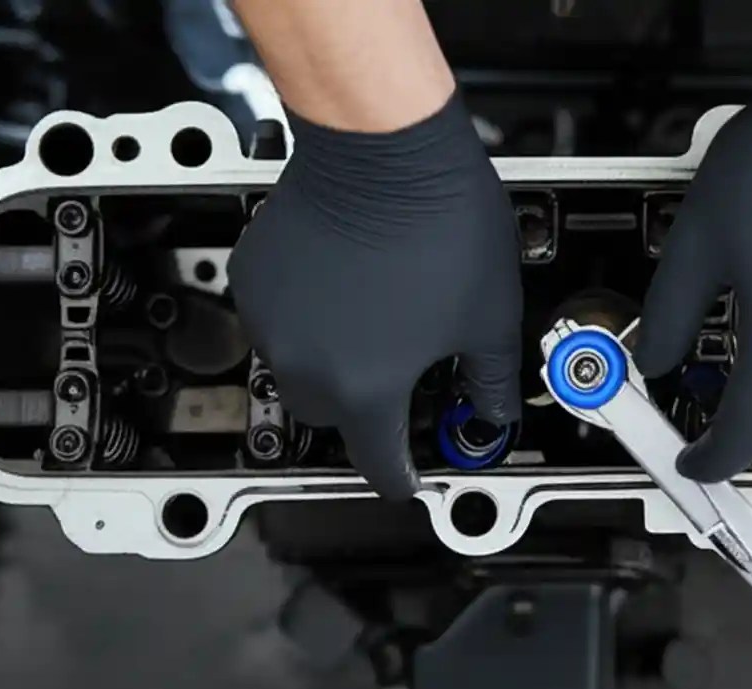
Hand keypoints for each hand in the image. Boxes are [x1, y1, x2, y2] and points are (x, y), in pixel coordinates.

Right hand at [228, 95, 521, 498]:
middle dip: (367, 407)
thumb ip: (493, 383)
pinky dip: (307, 317)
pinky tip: (345, 286)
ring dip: (332, 360)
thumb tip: (496, 414)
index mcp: (366, 389)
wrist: (384, 148)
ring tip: (375, 317)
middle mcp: (308, 365)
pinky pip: (278, 321)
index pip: (378, 465)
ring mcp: (273, 323)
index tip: (406, 477)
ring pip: (299, 370)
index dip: (400, 476)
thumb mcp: (490, 318)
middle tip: (400, 373)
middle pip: (333, 418)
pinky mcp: (255, 281)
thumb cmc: (436, 223)